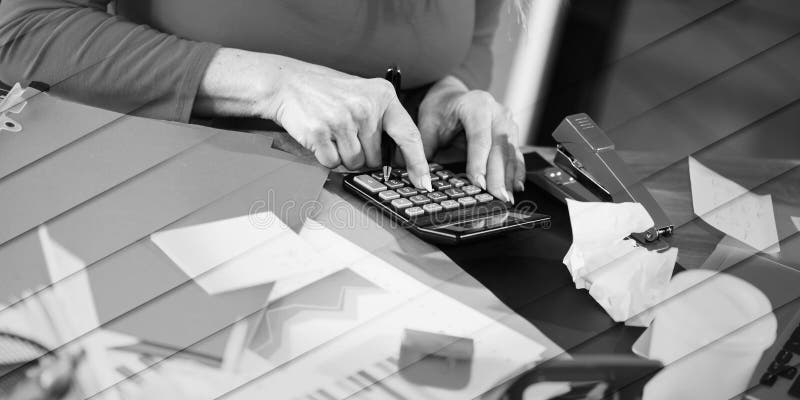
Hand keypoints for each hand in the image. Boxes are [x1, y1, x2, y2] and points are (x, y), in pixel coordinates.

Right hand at [196, 49, 431, 190]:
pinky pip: (332, 163)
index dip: (418, 163)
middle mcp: (365, 107)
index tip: (424, 182)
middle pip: (376, 157)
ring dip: (342, 156)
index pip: (409, 135)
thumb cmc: (327, 93)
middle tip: (346, 133)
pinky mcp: (321, 132)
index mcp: (382, 95)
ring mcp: (343, 120)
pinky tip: (320, 136)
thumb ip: (382, 121)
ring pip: (354, 163)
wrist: (287, 83)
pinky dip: (325, 156)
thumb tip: (396, 160)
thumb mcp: (363, 94)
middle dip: (362, 154)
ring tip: (332, 132)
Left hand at [418, 76, 525, 202]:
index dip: (479, 161)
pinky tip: (516, 186)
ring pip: (511, 152)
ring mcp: (507, 121)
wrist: (452, 96)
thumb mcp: (428, 124)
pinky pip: (517, 153)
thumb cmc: (440, 109)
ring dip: (510, 177)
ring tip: (505, 198)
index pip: (479, 137)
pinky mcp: (512, 132)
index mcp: (475, 105)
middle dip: (499, 175)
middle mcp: (496, 111)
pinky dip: (516, 171)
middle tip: (497, 197)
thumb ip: (424, 150)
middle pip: (500, 146)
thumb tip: (419, 177)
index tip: (478, 183)